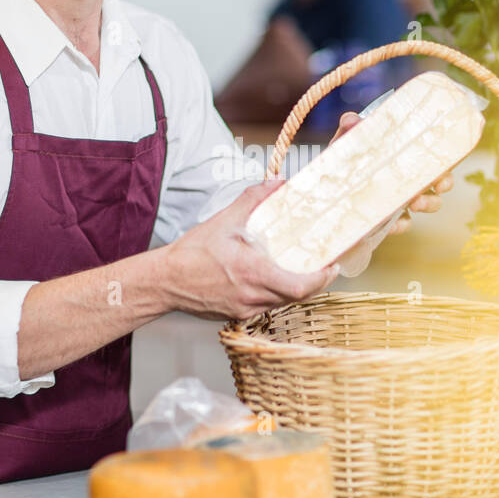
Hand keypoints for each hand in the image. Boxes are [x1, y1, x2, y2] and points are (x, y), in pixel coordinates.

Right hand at [164, 178, 339, 321]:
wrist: (165, 281)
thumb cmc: (192, 253)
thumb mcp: (225, 220)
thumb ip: (253, 199)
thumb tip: (277, 182)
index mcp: (253, 273)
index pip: (300, 286)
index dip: (322, 279)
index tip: (333, 266)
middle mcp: (252, 296)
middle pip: (297, 296)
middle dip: (314, 282)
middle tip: (323, 266)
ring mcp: (245, 309)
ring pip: (282, 302)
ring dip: (294, 287)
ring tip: (300, 269)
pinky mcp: (237, 316)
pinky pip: (265, 306)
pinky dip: (274, 293)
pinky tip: (271, 278)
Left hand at [330, 111, 453, 234]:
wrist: (324, 207)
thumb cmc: (340, 171)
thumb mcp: (343, 150)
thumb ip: (348, 134)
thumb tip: (350, 119)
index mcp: (402, 157)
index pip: (430, 152)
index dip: (445, 155)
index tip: (447, 159)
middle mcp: (407, 179)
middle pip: (440, 179)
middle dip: (445, 181)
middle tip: (438, 184)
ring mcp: (401, 201)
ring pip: (430, 203)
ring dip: (429, 203)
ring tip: (415, 203)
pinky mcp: (391, 223)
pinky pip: (405, 224)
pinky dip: (401, 224)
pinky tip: (391, 224)